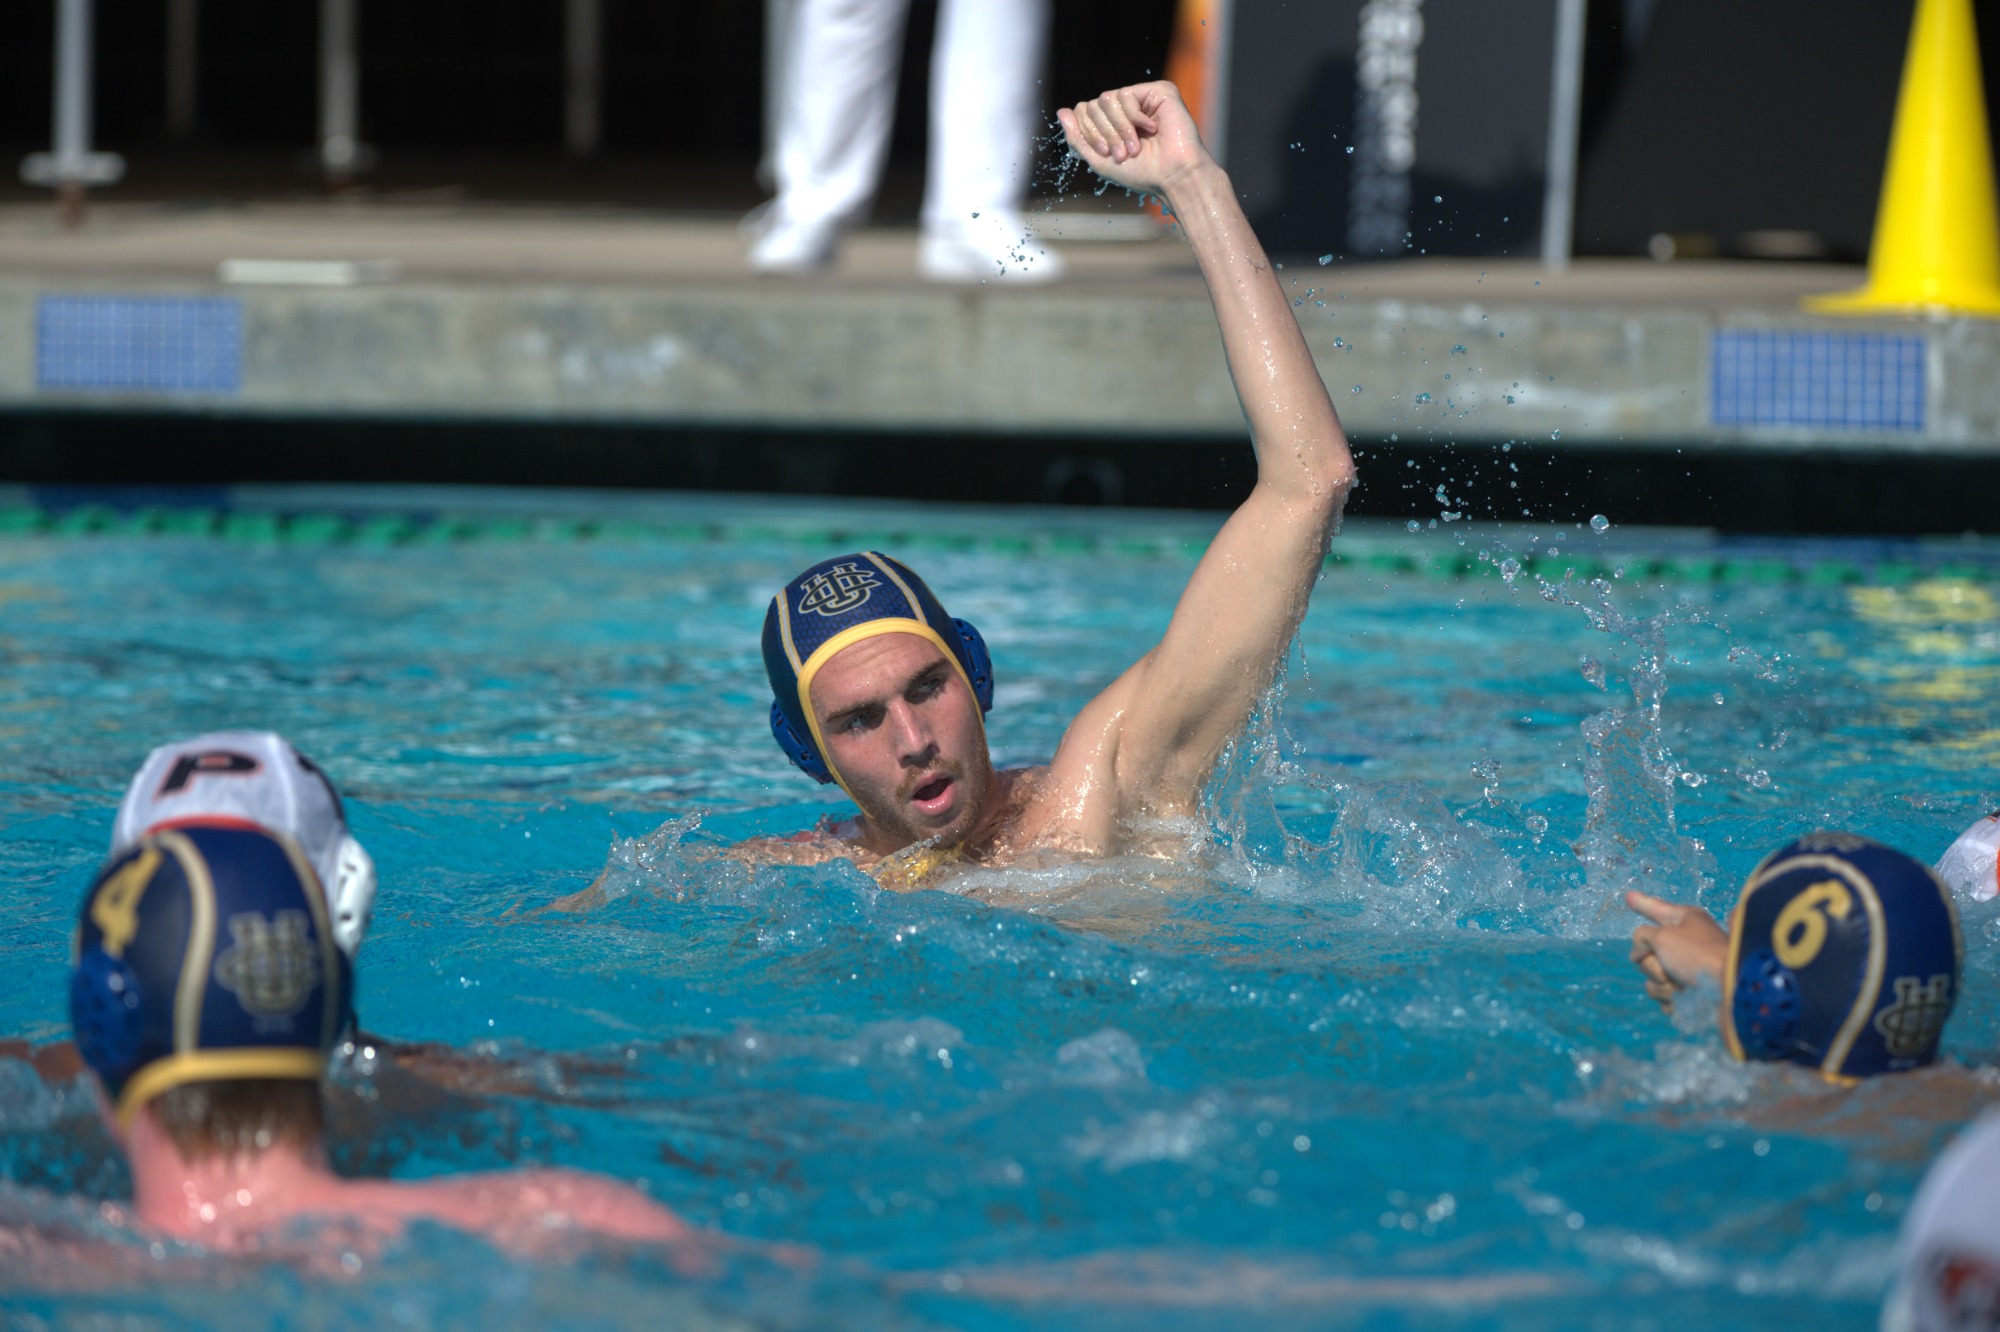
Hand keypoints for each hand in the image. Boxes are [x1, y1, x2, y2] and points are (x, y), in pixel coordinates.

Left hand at [1056, 81, 1210, 197]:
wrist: (1172, 175)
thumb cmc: (1141, 173)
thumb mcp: (1100, 160)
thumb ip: (1078, 137)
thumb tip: (1061, 111)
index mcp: (1112, 122)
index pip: (1083, 112)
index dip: (1089, 133)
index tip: (1107, 154)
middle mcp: (1126, 107)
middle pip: (1092, 105)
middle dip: (1104, 133)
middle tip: (1122, 154)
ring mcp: (1142, 97)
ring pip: (1106, 99)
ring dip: (1119, 128)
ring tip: (1135, 146)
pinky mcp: (1158, 90)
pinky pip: (1127, 94)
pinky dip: (1134, 118)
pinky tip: (1152, 129)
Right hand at [1625, 890, 1728, 1012]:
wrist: (1731, 992)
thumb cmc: (1699, 956)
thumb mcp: (1663, 936)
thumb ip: (1642, 937)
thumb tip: (1640, 953)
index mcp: (1685, 920)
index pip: (1656, 909)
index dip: (1642, 903)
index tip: (1629, 896)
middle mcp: (1686, 941)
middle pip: (1648, 951)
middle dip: (1653, 964)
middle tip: (1669, 968)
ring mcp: (1687, 968)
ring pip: (1653, 976)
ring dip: (1663, 984)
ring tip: (1682, 986)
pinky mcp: (1689, 992)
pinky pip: (1664, 995)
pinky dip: (1670, 999)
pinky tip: (1684, 999)